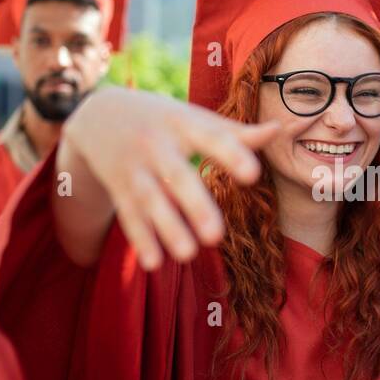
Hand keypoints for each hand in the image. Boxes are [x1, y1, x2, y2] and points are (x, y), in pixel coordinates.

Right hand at [57, 86, 279, 268]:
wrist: (101, 115)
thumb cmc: (165, 120)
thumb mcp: (195, 119)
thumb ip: (236, 132)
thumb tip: (278, 129)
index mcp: (184, 124)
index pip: (212, 138)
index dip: (232, 155)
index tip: (253, 174)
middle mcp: (157, 146)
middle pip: (177, 176)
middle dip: (195, 205)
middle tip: (216, 236)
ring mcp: (136, 168)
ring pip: (151, 200)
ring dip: (167, 227)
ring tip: (189, 254)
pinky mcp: (119, 189)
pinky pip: (129, 215)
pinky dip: (140, 239)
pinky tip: (154, 264)